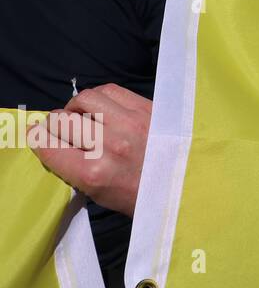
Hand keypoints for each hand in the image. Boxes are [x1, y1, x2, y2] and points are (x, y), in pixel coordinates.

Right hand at [28, 84, 152, 217]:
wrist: (192, 185)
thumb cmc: (144, 197)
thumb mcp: (102, 196)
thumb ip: (76, 170)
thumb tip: (56, 144)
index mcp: (94, 174)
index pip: (47, 145)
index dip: (38, 139)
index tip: (41, 138)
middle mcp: (110, 145)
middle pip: (62, 119)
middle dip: (55, 124)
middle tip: (63, 129)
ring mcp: (132, 123)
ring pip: (86, 98)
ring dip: (77, 106)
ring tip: (83, 116)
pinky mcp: (150, 108)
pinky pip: (112, 91)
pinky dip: (101, 97)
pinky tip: (104, 108)